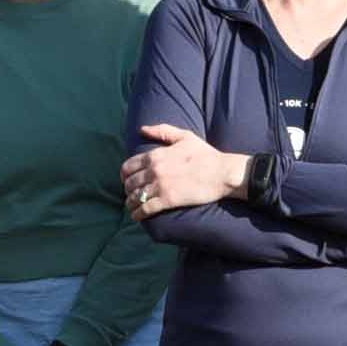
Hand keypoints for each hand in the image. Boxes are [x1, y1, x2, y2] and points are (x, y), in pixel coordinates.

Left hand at [124, 122, 249, 215]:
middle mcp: (154, 170)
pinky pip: (146, 209)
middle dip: (127, 190)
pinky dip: (138, 214)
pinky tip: (137, 216)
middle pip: (129, 183)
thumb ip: (162, 131)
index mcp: (155, 155)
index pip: (128, 166)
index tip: (127, 180)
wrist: (221, 172)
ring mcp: (160, 186)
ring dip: (131, 203)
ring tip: (132, 207)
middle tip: (131, 194)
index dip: (124, 175)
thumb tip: (142, 129)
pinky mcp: (168, 200)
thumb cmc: (205, 154)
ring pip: (135, 197)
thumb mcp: (184, 136)